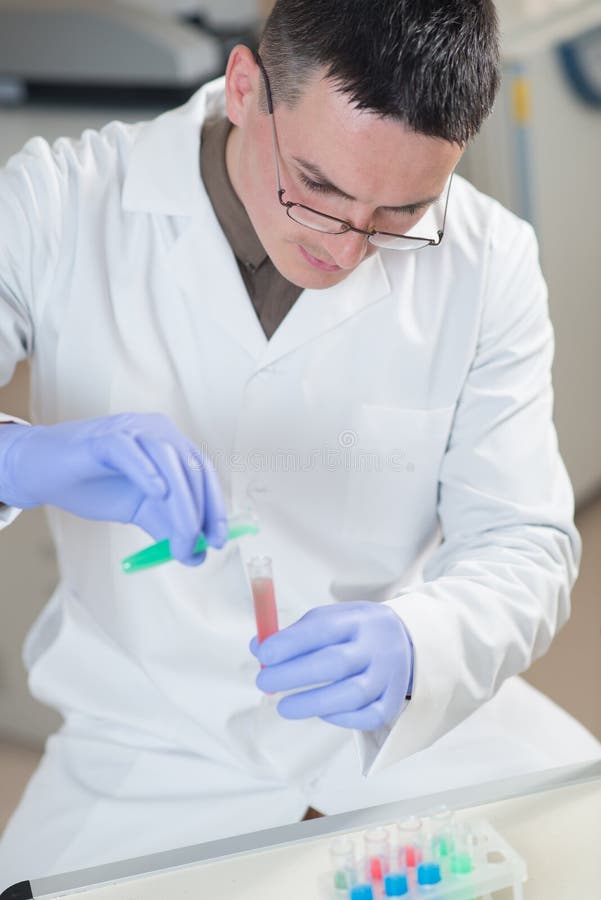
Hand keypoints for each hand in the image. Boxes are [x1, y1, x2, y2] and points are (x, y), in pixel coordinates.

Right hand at [0, 413, 226, 564]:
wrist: (43, 473)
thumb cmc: (93, 485)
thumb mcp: (140, 512)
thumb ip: (168, 529)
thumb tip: (197, 554)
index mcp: (171, 448)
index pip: (203, 473)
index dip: (215, 507)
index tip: (219, 540)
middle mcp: (157, 432)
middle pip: (191, 467)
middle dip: (199, 512)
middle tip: (196, 546)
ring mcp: (131, 431)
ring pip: (168, 458)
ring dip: (181, 501)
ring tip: (184, 533)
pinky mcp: (104, 437)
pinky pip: (130, 449)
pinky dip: (147, 471)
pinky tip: (157, 494)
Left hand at [250, 601, 412, 729]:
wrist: (403, 641)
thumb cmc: (353, 631)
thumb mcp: (328, 619)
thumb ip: (294, 633)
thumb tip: (258, 649)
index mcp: (358, 619)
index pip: (324, 628)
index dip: (291, 643)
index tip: (264, 655)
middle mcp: (377, 646)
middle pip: (336, 662)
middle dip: (294, 675)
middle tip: (264, 682)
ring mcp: (388, 675)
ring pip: (353, 694)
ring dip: (312, 703)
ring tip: (283, 707)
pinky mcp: (392, 700)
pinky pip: (368, 716)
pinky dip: (340, 718)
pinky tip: (319, 712)